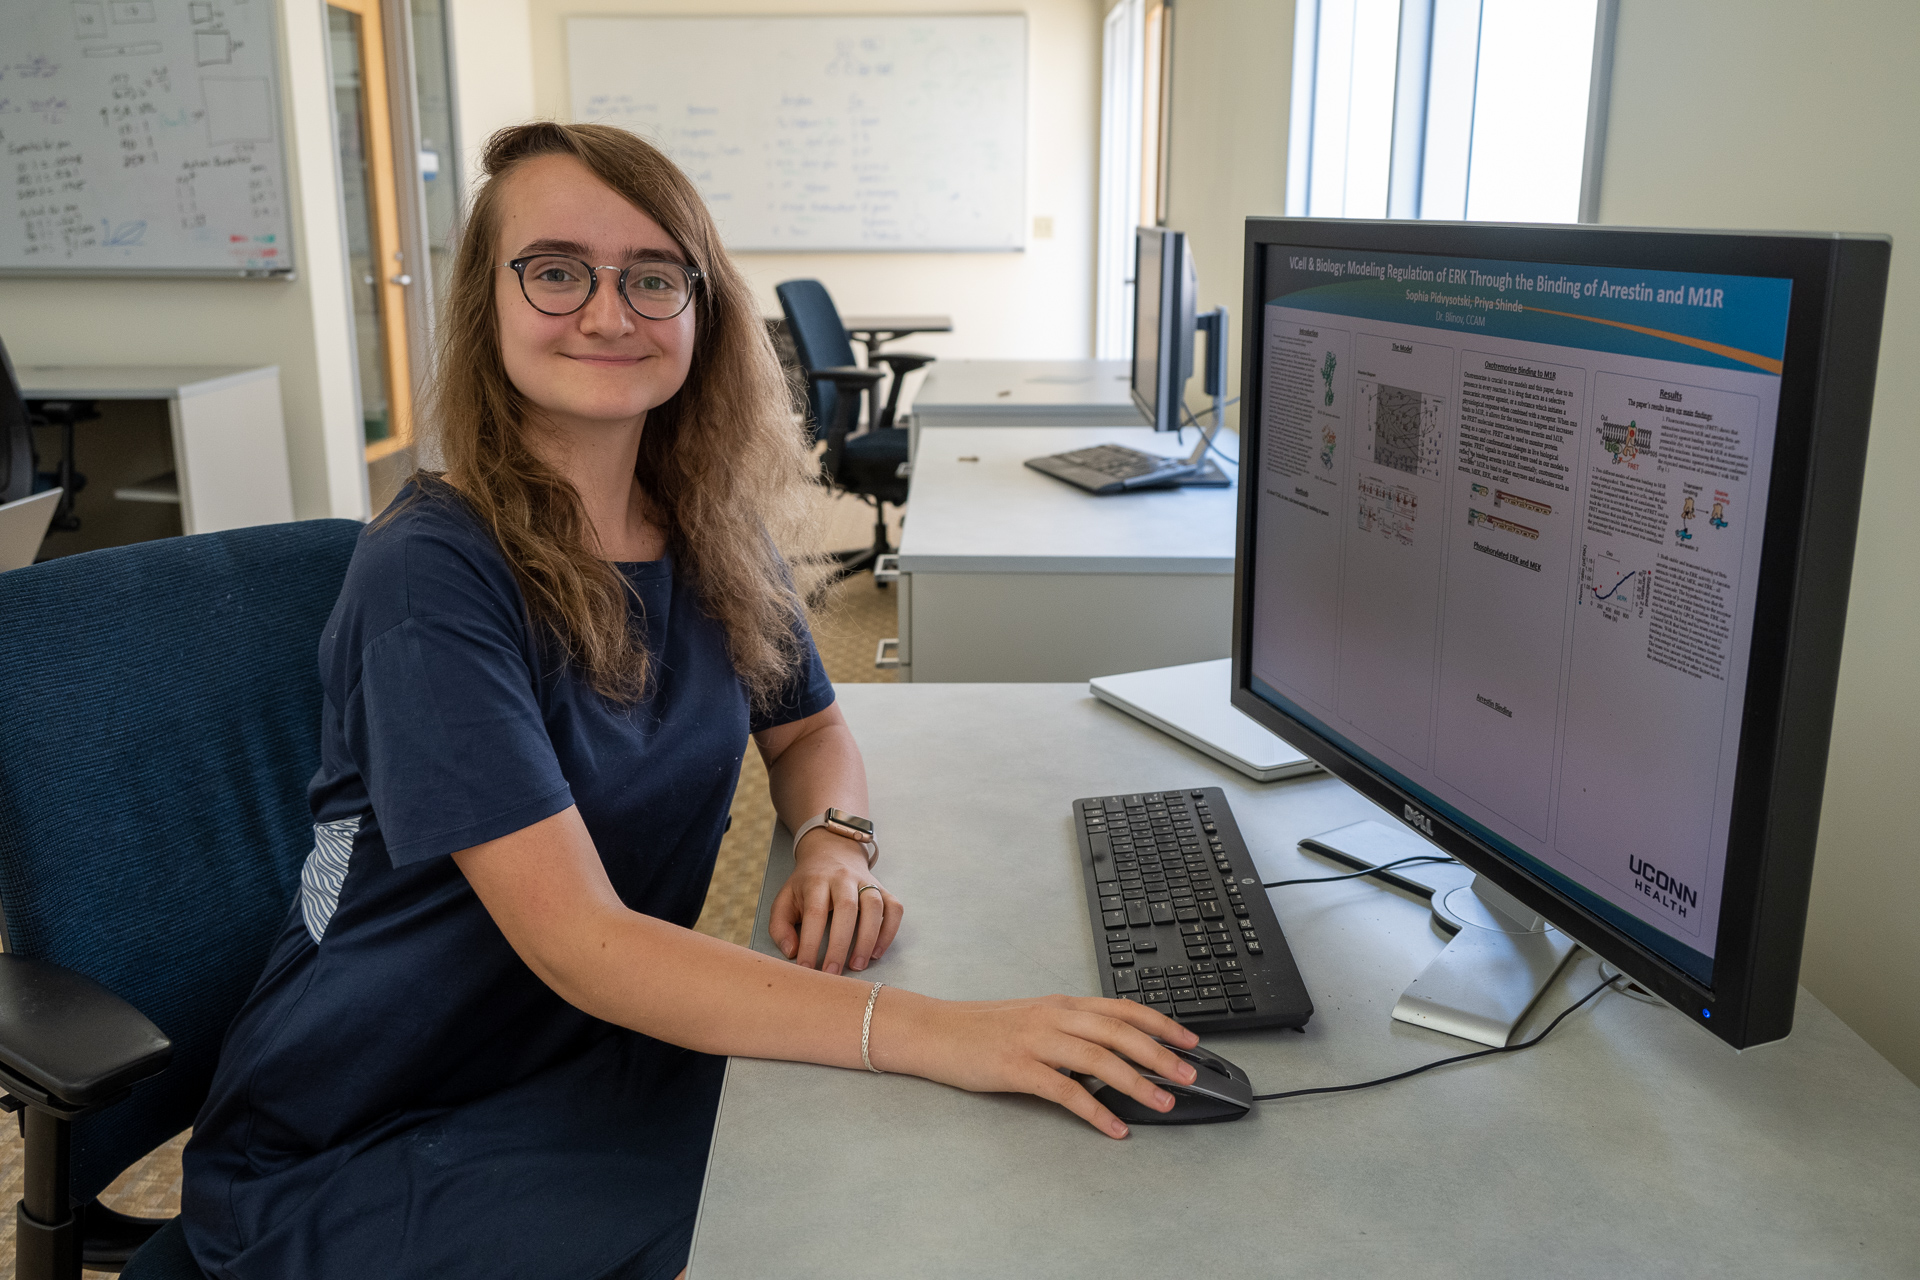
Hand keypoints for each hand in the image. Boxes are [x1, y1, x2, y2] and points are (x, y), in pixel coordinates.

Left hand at [769, 830, 902, 975]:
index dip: (810, 943)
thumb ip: (780, 926)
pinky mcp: (883, 889)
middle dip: (840, 944)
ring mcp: (866, 881)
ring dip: (868, 938)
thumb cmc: (806, 884)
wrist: (832, 851)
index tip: (806, 968)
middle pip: (846, 908)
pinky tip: (877, 952)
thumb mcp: (784, 899)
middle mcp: (843, 878)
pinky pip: (894, 908)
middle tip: (833, 972)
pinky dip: (889, 931)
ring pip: (874, 906)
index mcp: (816, 881)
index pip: (814, 913)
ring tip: (858, 965)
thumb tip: (792, 951)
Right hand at [874, 990, 1202, 1137]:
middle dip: (1161, 1054)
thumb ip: (1071, 1031)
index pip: (1123, 1009)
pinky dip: (1096, 1110)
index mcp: (1062, 1005)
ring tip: (1163, 1102)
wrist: (933, 1031)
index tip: (1191, 1040)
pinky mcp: (1017, 1069)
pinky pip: (1066, 1091)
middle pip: (1120, 1032)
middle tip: (1190, 1075)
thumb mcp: (1034, 1019)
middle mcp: (1054, 1017)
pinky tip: (1114, 1128)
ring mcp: (1036, 1041)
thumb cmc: (982, 1029)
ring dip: (1138, 1082)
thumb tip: (1111, 1054)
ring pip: (1100, 1058)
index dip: (1161, 1024)